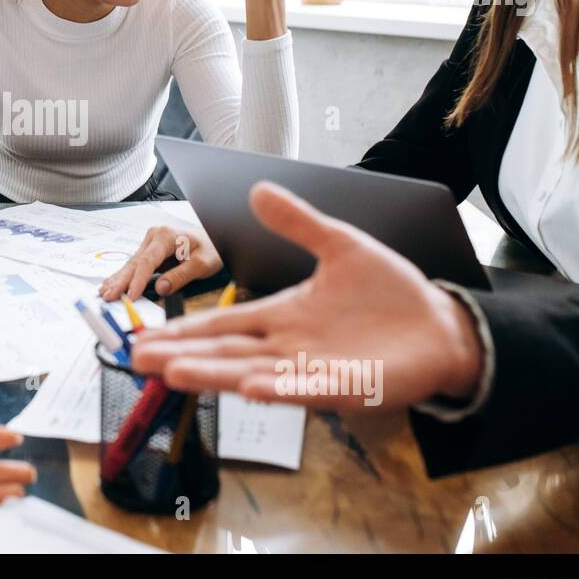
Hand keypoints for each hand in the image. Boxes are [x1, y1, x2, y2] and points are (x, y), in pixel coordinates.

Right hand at [98, 225, 223, 301]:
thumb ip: (181, 275)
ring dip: (118, 279)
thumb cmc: (210, 247)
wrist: (213, 239)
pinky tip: (112, 283)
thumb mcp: (202, 263)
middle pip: (134, 262)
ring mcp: (149, 242)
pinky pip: (135, 265)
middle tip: (108, 295)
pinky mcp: (149, 250)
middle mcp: (154, 236)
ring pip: (131, 264)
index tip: (131, 295)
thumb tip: (161, 288)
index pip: (147, 261)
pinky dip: (124, 275)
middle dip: (120, 281)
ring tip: (105, 292)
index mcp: (166, 235)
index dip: (138, 280)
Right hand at [130, 182, 484, 410]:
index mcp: (285, 315)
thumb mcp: (339, 245)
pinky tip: (255, 387)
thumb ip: (298, 222)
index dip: (185, 331)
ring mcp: (316, 370)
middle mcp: (290, 348)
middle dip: (182, 356)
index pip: (225, 325)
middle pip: (227, 353)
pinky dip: (282, 390)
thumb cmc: (390, 292)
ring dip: (216, 375)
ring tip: (175, 373)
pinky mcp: (350, 386)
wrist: (441, 324)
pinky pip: (310, 390)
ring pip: (255, 374)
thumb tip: (257, 188)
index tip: (145, 337)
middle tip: (138, 360)